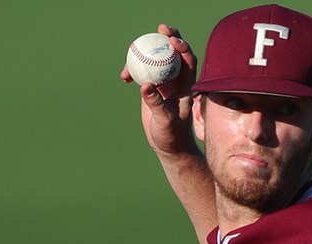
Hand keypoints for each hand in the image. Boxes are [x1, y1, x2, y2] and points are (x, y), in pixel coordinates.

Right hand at [120, 24, 198, 157]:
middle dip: (167, 37)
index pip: (188, 60)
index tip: (171, 40)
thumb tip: (146, 86)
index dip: (182, 46)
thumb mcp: (165, 120)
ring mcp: (163, 82)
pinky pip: (142, 72)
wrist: (168, 147)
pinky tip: (124, 77)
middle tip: (158, 29)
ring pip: (155, 59)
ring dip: (144, 53)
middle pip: (173, 52)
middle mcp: (176, 80)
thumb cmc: (173, 136)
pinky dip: (133, 70)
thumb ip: (156, 103)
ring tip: (131, 51)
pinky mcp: (151, 88)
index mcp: (186, 85)